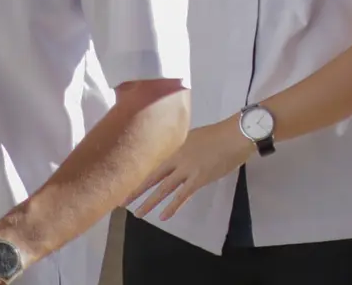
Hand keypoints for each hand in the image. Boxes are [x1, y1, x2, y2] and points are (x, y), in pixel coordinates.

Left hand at [131, 118, 255, 221]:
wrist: (233, 136)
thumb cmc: (214, 134)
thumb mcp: (188, 136)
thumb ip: (175, 145)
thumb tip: (166, 152)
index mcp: (170, 145)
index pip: (146, 160)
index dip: (133, 171)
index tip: (119, 179)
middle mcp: (173, 158)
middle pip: (149, 176)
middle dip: (133, 189)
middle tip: (118, 200)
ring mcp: (185, 169)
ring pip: (162, 189)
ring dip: (149, 202)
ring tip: (137, 214)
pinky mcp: (198, 179)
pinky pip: (182, 196)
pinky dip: (172, 207)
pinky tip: (163, 217)